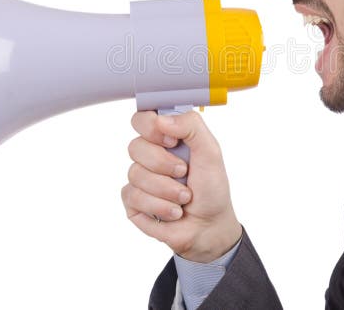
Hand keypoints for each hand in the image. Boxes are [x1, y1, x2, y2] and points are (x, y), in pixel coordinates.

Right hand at [122, 110, 241, 262]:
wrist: (209, 225)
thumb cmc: (211, 188)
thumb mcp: (211, 152)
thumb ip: (191, 126)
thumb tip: (161, 119)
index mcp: (167, 137)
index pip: (142, 118)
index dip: (151, 128)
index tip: (172, 141)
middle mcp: (150, 154)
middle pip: (135, 146)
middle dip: (163, 164)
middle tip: (184, 173)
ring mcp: (139, 178)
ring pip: (135, 174)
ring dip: (166, 189)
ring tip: (184, 197)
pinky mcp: (133, 201)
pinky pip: (133, 196)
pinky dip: (159, 206)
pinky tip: (173, 211)